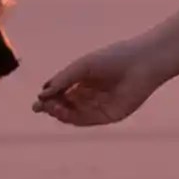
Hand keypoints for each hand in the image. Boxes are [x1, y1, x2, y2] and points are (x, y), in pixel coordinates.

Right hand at [32, 38, 167, 126]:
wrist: (141, 64)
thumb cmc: (113, 58)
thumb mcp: (82, 67)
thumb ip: (63, 79)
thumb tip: (42, 93)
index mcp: (84, 80)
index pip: (61, 93)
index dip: (48, 98)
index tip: (37, 102)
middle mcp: (90, 94)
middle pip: (65, 105)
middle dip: (52, 107)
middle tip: (42, 106)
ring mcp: (100, 106)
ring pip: (74, 115)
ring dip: (60, 113)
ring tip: (52, 108)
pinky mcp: (109, 116)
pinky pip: (88, 120)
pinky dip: (74, 118)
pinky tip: (65, 113)